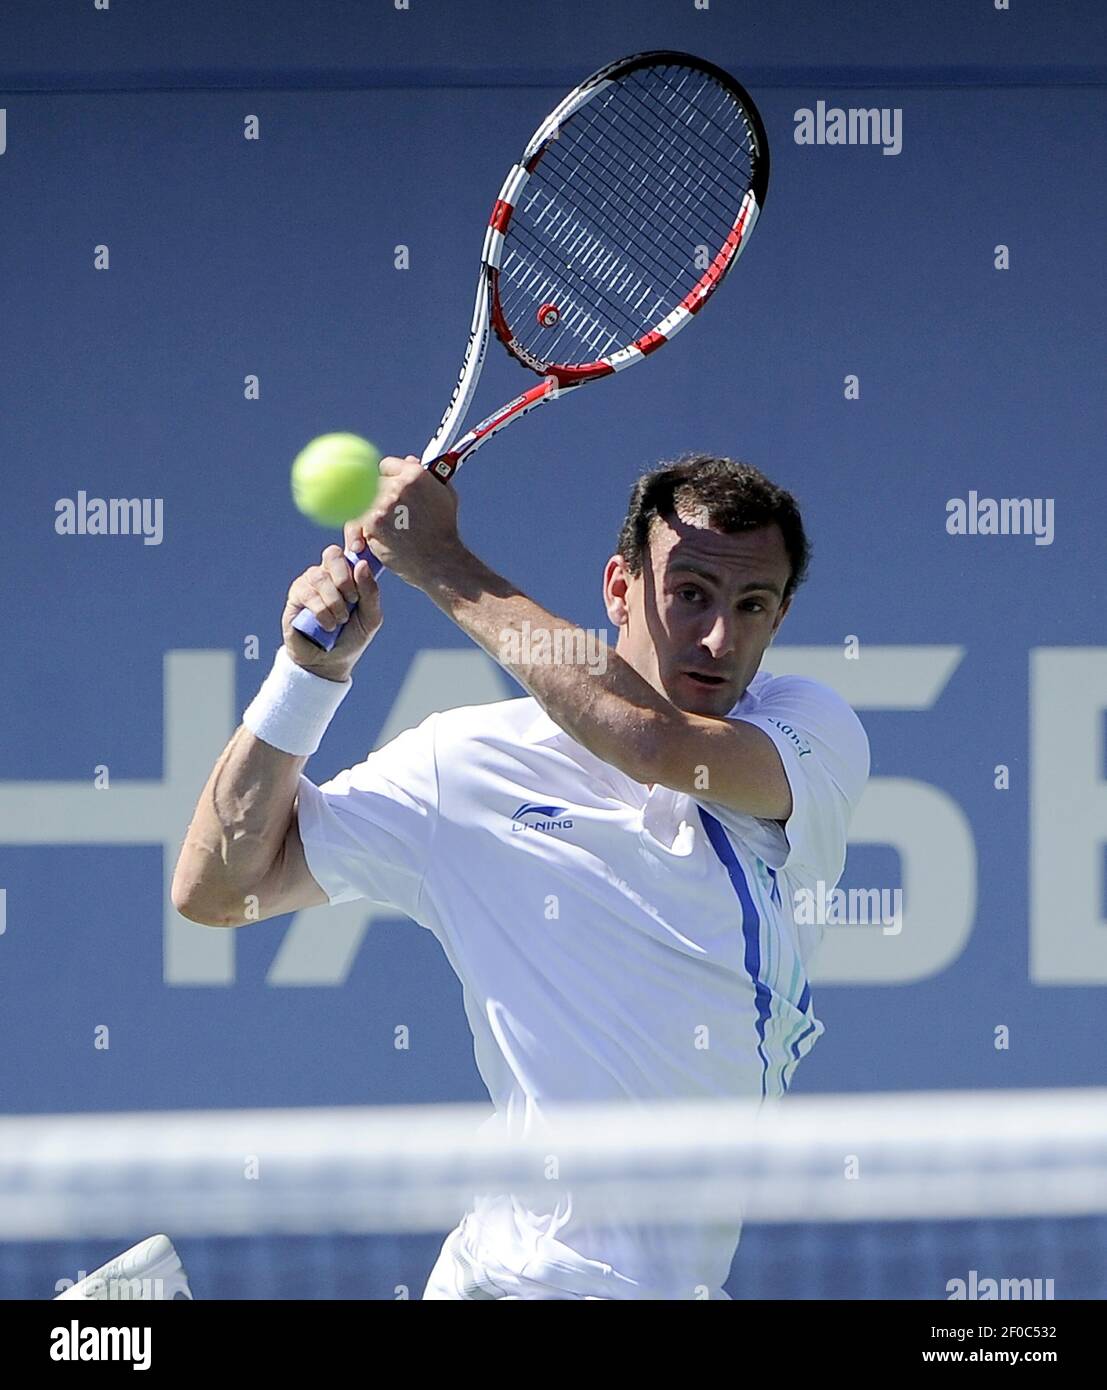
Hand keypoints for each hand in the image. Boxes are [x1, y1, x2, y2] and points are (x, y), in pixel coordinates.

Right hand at [282, 544, 382, 681]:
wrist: (330, 662)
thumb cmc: (353, 637)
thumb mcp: (371, 617)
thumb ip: (370, 592)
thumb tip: (362, 564)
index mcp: (349, 573)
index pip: (350, 545)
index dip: (355, 541)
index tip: (361, 554)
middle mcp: (328, 573)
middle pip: (332, 555)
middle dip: (345, 578)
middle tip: (352, 600)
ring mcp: (309, 583)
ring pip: (319, 576)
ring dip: (334, 601)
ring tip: (340, 620)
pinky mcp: (295, 597)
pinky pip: (307, 593)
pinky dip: (321, 611)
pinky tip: (327, 625)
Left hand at [344, 454, 463, 589]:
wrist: (439, 559)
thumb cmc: (444, 529)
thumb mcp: (444, 495)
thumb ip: (426, 476)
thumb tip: (409, 460)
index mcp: (415, 475)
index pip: (386, 465)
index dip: (387, 477)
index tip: (388, 486)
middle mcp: (397, 486)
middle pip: (372, 484)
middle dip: (376, 496)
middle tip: (381, 510)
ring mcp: (382, 505)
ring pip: (362, 503)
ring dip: (366, 515)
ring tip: (375, 529)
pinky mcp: (371, 524)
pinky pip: (357, 523)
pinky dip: (359, 532)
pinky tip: (363, 542)